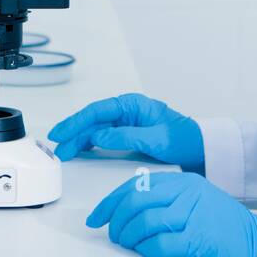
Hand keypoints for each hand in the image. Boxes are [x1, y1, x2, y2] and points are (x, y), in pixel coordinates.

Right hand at [48, 94, 204, 171]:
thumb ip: (127, 136)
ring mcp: (125, 123)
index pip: (98, 111)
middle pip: (92, 120)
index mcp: (133, 105)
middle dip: (73, 132)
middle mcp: (126, 112)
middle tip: (57, 145)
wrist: (198, 149)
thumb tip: (99, 136)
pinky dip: (88, 144)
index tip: (63, 132)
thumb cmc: (184, 139)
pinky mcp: (126, 135)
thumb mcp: (157, 139)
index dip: (77, 121)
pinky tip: (79, 151)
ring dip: (78, 140)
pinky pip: (101, 137)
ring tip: (64, 151)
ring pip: (95, 129)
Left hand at [86, 171, 256, 256]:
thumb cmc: (224, 228)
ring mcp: (193, 215)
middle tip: (114, 236)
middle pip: (135, 202)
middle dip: (117, 222)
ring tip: (129, 246)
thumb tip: (125, 211)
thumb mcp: (196, 201)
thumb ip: (166, 200)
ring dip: (129, 238)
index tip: (97, 217)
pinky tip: (147, 252)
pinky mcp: (197, 239)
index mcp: (184, 181)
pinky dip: (146, 250)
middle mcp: (188, 193)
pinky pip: (158, 244)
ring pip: (143, 223)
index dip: (110, 202)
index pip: (136, 185)